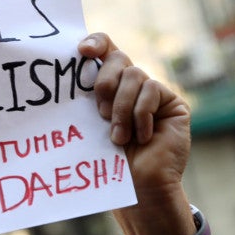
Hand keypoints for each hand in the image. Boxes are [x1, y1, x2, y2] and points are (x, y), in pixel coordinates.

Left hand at [80, 34, 190, 202]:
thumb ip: (86, 103)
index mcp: (109, 88)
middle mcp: (131, 86)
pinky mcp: (171, 102)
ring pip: (134, 75)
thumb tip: (64, 77)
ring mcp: (152, 92)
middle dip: (104, 82)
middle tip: (99, 113)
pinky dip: (140, 115)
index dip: (95, 44)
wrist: (137, 190)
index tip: (80, 51)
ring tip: (118, 137)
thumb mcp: (91, 129)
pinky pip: (151, 90)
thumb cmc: (108, 165)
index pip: (103, 52)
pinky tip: (140, 137)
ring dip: (120, 109)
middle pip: (117, 58)